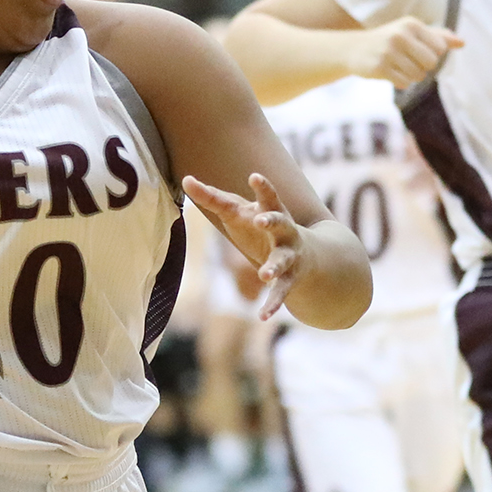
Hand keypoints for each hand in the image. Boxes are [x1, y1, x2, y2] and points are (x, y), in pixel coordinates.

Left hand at [184, 173, 302, 319]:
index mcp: (272, 212)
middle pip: (281, 223)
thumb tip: (186, 179)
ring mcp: (289, 255)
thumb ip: (213, 197)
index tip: (254, 176)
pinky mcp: (290, 279)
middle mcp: (285, 231)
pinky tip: (262, 316)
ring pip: (282, 260)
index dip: (262, 187)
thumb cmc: (261, 227)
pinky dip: (273, 304)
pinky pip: (281, 292)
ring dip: (274, 267)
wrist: (305, 255)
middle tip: (261, 220)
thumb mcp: (239, 211)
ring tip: (264, 275)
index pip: (268, 196)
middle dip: (272, 220)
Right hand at [347, 17, 462, 87]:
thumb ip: (438, 36)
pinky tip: (390, 73)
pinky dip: (400, 82)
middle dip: (423, 67)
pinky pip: (404, 83)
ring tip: (398, 67)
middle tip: (408, 62)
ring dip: (411, 76)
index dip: (432, 55)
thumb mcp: (411, 33)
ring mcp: (388, 52)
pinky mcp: (379, 67)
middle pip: (431, 63)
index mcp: (411, 24)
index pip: (440, 48)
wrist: (353, 49)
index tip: (417, 51)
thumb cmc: (389, 41)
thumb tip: (462, 43)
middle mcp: (400, 35)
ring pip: (418, 75)